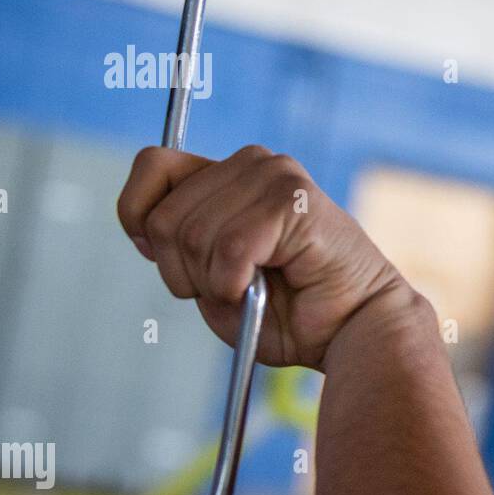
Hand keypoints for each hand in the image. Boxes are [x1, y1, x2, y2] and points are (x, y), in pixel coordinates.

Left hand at [117, 145, 421, 369]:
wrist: (355, 330)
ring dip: (212, 281)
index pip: (154, 165)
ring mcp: (275, 175)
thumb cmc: (294, 313)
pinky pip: (229, 247)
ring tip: (250, 290)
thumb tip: (146, 229)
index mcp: (232, 175)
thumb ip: (180, 247)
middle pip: (164, 216)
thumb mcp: (213, 279)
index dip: (138, 215)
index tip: (159, 257)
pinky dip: (234, 283)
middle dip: (181, 271)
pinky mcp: (292, 200)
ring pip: (193, 233)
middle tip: (225, 290)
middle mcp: (254, 164)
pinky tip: (264, 290)